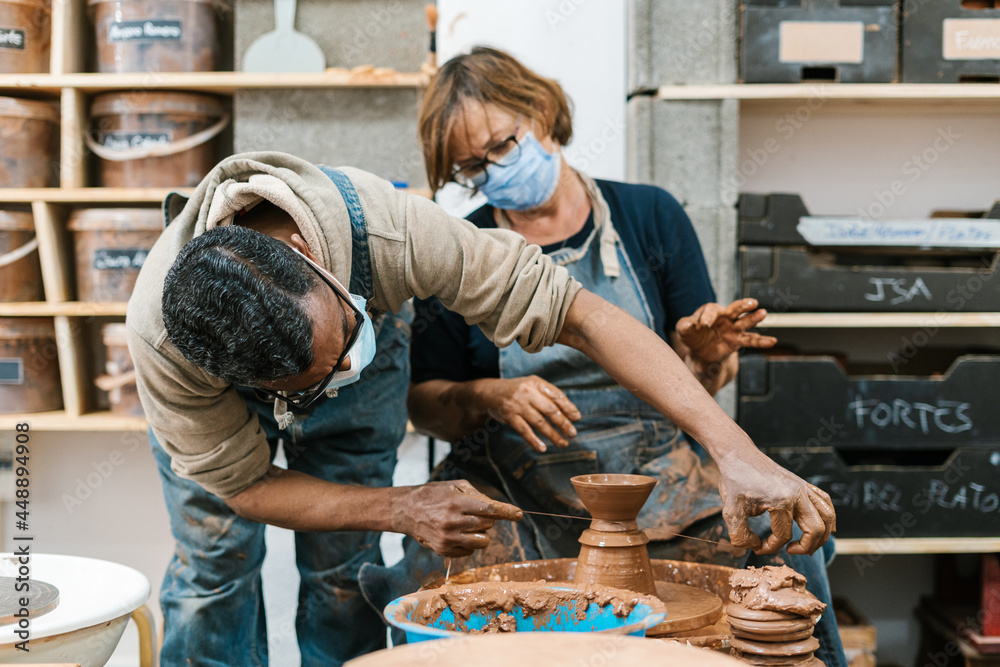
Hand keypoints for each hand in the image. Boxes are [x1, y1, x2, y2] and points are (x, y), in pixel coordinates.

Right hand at [395, 480, 522, 556]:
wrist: (406, 510)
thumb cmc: (433, 494)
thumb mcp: (454, 486)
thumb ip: (476, 495)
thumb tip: (495, 507)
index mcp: (456, 502)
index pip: (489, 508)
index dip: (506, 511)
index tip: (519, 514)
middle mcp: (453, 521)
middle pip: (488, 525)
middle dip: (487, 519)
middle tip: (474, 513)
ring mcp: (448, 538)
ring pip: (482, 541)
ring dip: (481, 533)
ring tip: (468, 525)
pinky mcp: (443, 550)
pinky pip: (469, 551)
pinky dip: (469, 543)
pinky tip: (457, 534)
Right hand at [476, 376, 580, 451]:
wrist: (490, 392)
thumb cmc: (518, 390)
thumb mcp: (532, 385)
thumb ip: (548, 394)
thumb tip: (569, 412)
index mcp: (536, 383)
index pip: (557, 396)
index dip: (568, 407)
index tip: (577, 418)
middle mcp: (527, 392)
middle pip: (550, 410)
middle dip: (563, 423)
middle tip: (573, 433)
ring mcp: (517, 404)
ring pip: (539, 422)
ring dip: (552, 435)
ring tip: (563, 443)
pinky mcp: (509, 416)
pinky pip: (524, 431)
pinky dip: (534, 441)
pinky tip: (542, 448)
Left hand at [676, 299, 777, 363]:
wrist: (698, 350)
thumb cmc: (691, 334)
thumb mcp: (683, 329)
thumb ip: (685, 326)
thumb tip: (691, 326)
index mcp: (711, 310)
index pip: (711, 310)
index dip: (708, 317)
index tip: (703, 325)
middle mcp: (725, 317)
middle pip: (735, 309)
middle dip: (743, 306)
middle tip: (752, 303)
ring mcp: (733, 329)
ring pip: (745, 322)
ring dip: (753, 318)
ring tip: (763, 313)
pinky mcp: (737, 341)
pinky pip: (751, 340)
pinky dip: (761, 341)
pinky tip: (772, 341)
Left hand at [718, 449, 835, 555]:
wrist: (737, 454)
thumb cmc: (733, 481)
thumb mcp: (730, 511)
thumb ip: (741, 536)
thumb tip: (755, 548)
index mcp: (780, 501)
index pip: (783, 536)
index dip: (770, 547)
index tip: (758, 547)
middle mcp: (797, 494)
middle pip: (815, 529)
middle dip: (805, 547)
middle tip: (790, 551)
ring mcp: (803, 487)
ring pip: (827, 516)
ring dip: (822, 535)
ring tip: (807, 545)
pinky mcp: (803, 483)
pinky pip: (825, 502)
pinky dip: (828, 517)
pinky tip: (822, 528)